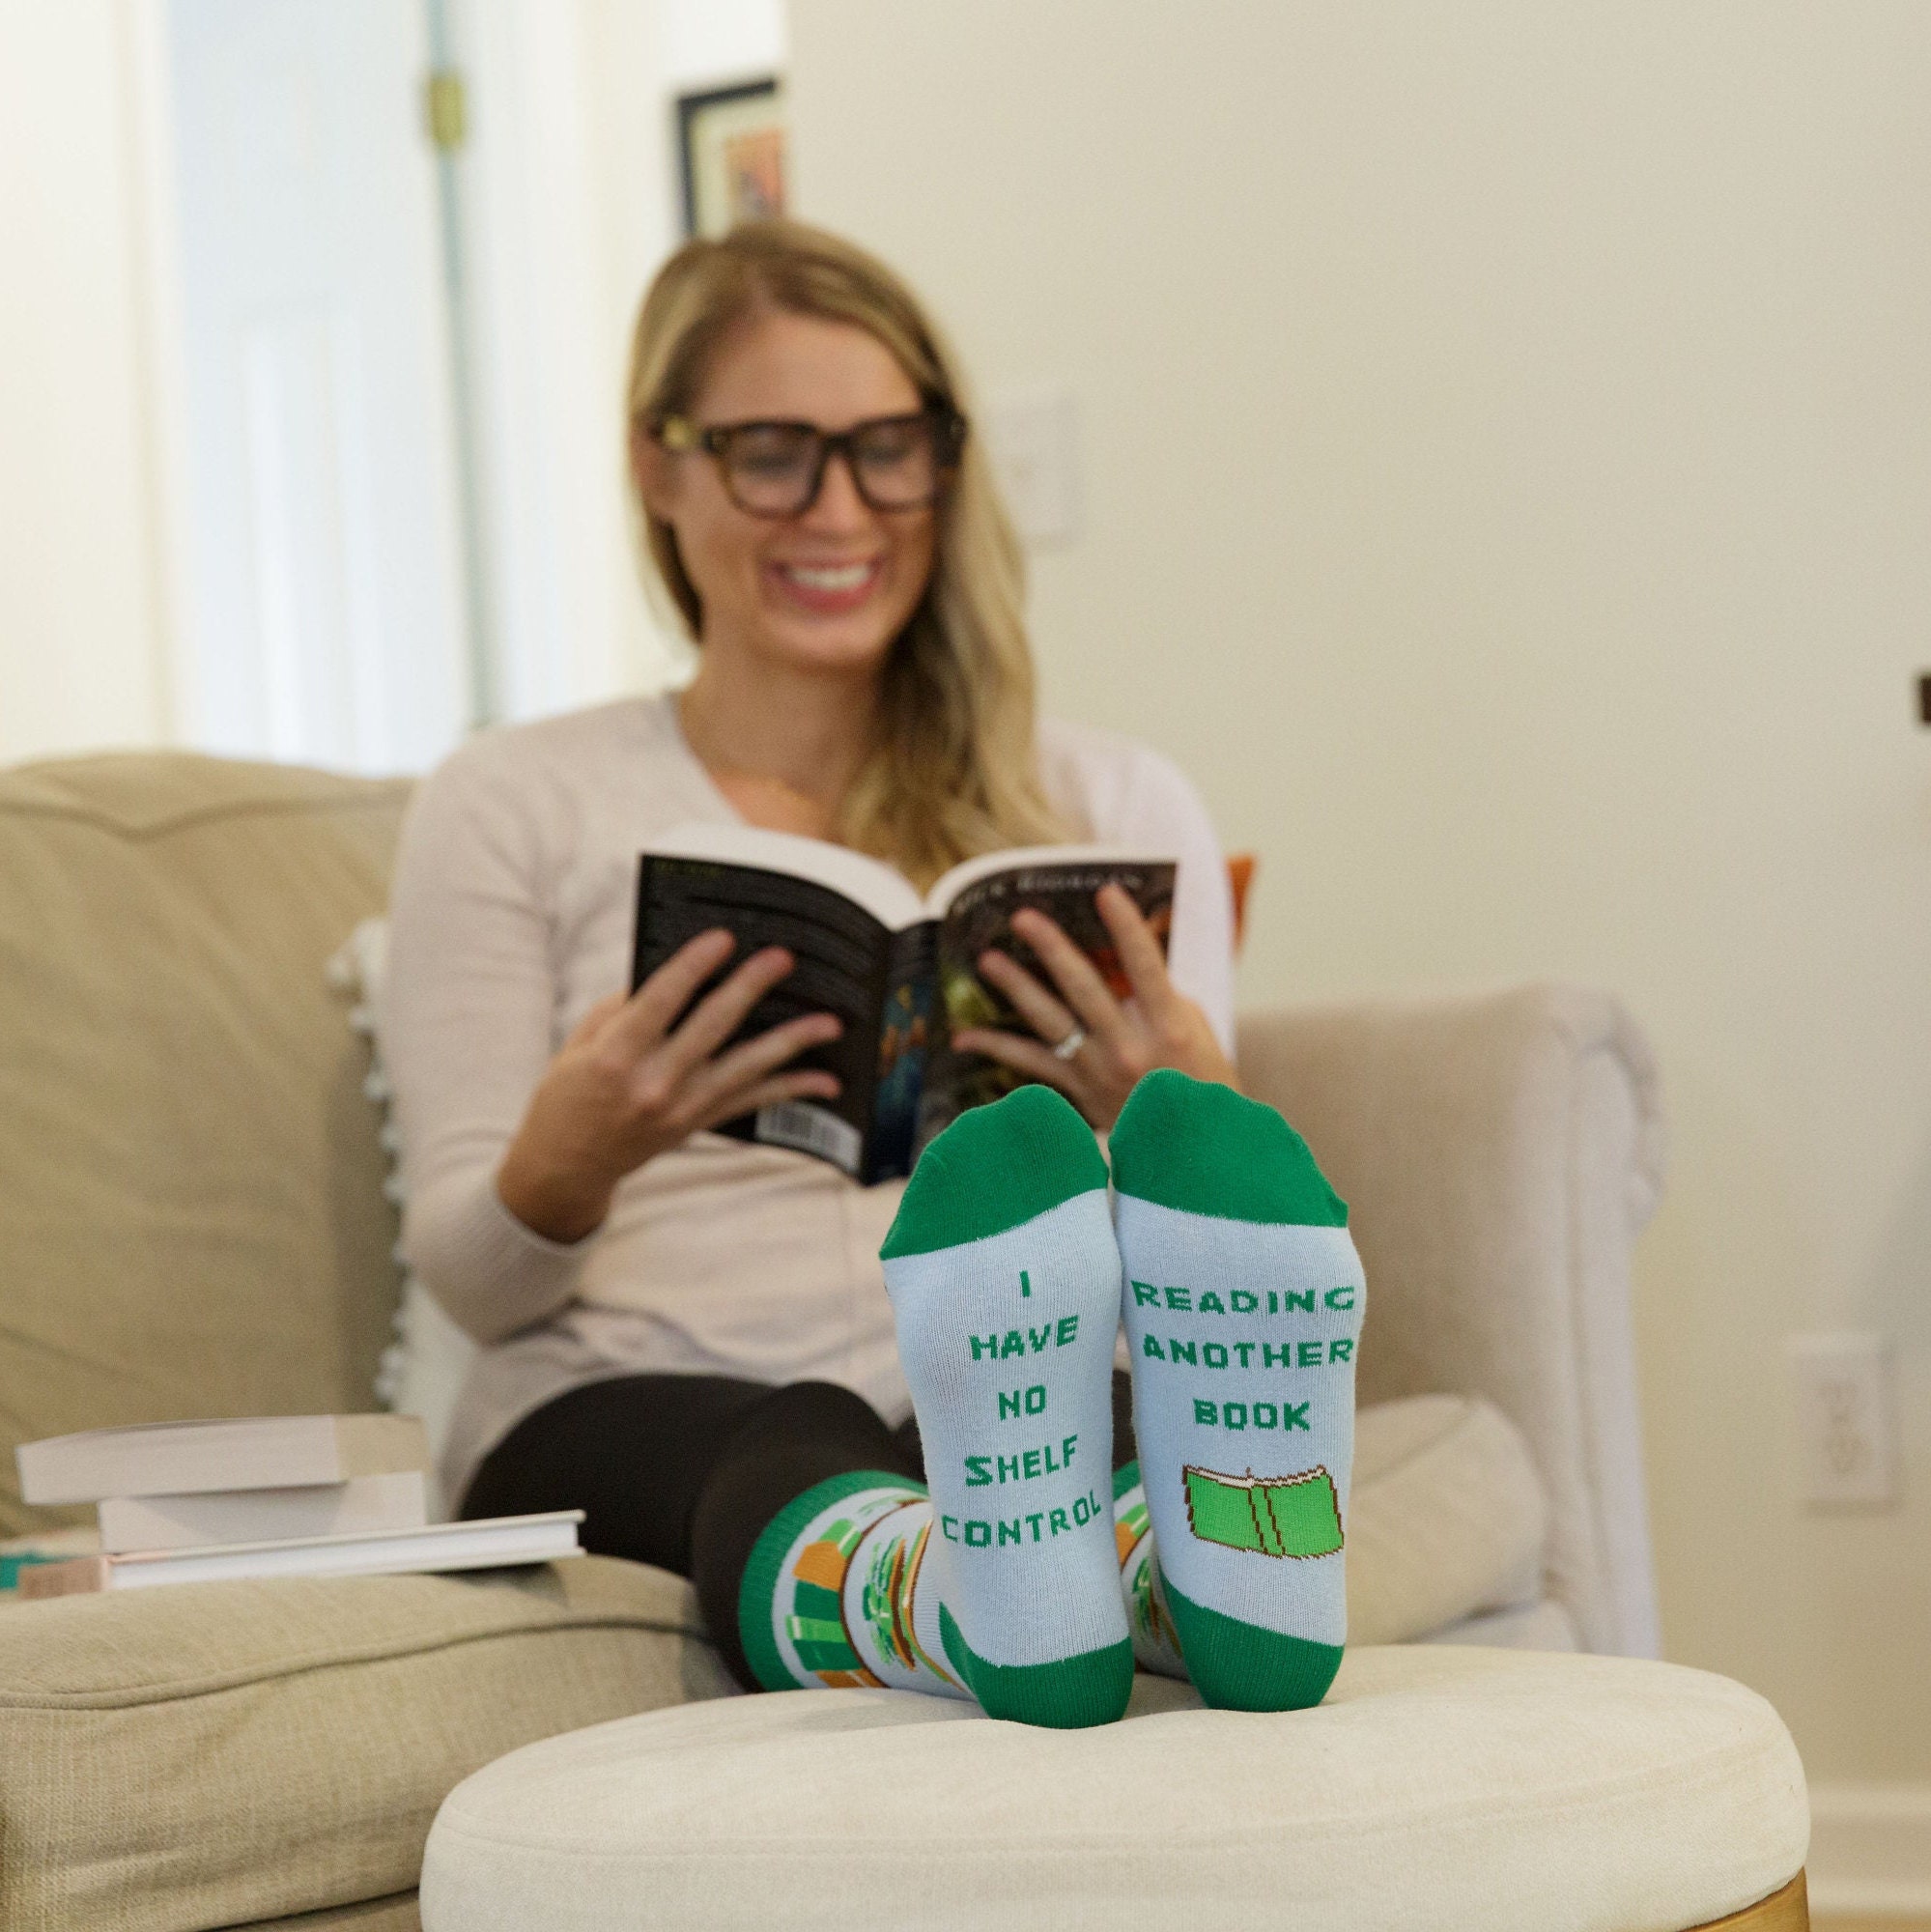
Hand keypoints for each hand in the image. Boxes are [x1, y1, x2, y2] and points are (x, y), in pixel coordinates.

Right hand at [497, 929, 840, 1241]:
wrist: (566, 1164)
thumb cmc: (569, 1090)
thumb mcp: (583, 1041)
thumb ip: (627, 1007)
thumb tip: (683, 976)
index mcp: (617, 1056)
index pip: (661, 1001)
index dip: (694, 966)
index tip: (724, 938)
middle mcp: (653, 1085)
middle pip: (712, 1027)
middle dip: (751, 987)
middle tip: (784, 958)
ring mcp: (681, 1109)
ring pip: (747, 1068)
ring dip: (792, 1042)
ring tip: (831, 1022)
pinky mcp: (698, 1125)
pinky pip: (752, 1103)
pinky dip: (791, 1089)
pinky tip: (826, 1080)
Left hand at [953, 882, 1237, 1131]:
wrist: (1196, 1156)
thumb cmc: (1203, 1084)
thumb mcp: (1196, 1033)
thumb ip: (1161, 998)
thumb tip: (1123, 965)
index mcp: (1169, 1027)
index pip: (1146, 967)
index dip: (1126, 928)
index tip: (1105, 893)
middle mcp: (1131, 1048)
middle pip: (1084, 989)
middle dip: (1052, 949)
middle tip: (1022, 918)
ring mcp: (1099, 1072)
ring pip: (1050, 1022)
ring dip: (1016, 988)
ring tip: (987, 960)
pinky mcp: (1078, 1093)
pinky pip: (1031, 1065)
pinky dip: (998, 1049)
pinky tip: (965, 1036)